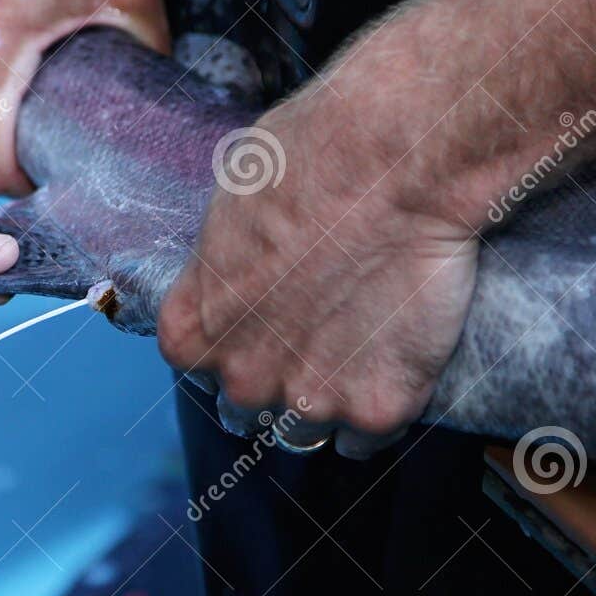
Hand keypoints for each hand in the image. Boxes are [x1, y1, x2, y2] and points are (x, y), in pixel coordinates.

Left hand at [157, 92, 478, 457]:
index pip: (195, 361)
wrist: (401, 162)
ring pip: (306, 428)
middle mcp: (242, 378)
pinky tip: (389, 375)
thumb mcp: (230, 202)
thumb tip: (236, 275)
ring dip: (324, 400)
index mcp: (194, 329)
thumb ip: (223, 266)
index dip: (230, 340)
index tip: (256, 323)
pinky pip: (367, 436)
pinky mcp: (379, 407)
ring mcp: (311, 400)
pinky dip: (377, 412)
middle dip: (275, 374)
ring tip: (355, 355)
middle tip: (313, 332)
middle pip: (248, 403)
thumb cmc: (314, 158)